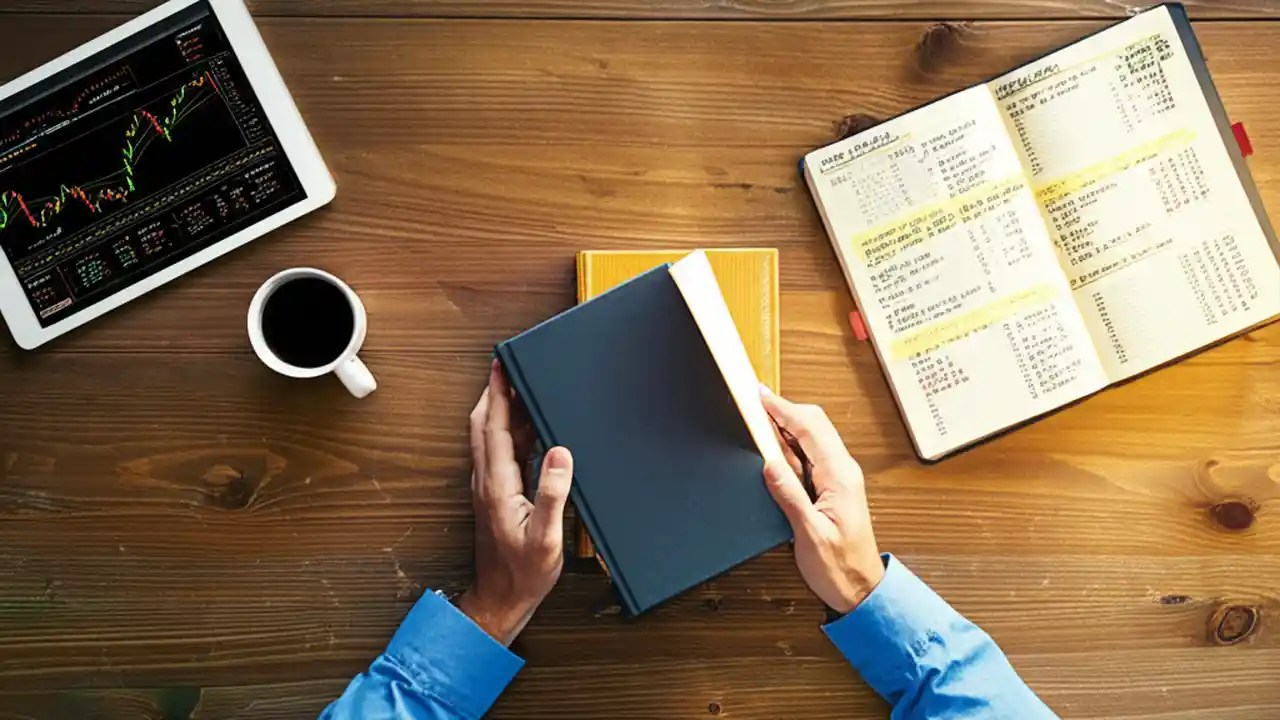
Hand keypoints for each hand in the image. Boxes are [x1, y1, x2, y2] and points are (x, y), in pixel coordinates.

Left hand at [457, 360, 573, 645]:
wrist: (502, 600)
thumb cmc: (522, 574)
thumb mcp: (546, 536)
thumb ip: (553, 493)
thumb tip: (560, 452)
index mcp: (498, 486)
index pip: (493, 428)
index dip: (497, 394)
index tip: (501, 365)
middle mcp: (489, 482)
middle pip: (486, 425)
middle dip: (496, 392)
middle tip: (510, 366)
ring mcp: (491, 488)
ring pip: (492, 437)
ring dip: (504, 411)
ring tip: (524, 388)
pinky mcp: (498, 496)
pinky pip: (503, 453)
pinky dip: (514, 432)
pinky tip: (532, 429)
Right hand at [760, 387, 884, 613]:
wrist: (861, 590)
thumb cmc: (841, 568)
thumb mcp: (810, 535)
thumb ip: (789, 496)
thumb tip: (769, 464)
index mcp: (840, 477)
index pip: (809, 428)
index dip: (783, 408)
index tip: (759, 396)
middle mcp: (843, 471)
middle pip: (813, 425)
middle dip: (783, 410)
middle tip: (753, 403)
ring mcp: (839, 478)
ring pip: (811, 438)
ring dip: (785, 427)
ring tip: (758, 421)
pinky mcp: (832, 488)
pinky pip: (811, 456)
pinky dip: (790, 446)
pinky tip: (774, 449)